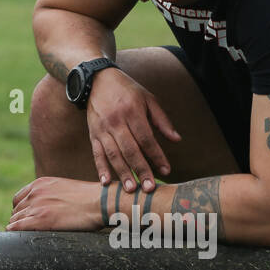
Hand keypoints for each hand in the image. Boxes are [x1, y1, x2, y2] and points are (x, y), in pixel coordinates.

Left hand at [8, 176, 100, 231]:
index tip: (24, 217)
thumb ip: (51, 193)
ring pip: (16, 219)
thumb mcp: (64, 187)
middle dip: (20, 219)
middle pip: (16, 210)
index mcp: (40, 183)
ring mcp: (37, 206)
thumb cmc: (88, 197)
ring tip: (23, 234)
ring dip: (18, 227)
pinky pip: (18, 227)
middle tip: (25, 229)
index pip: (19, 198)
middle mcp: (35, 193)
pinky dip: (14, 231)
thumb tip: (48, 205)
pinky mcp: (41, 220)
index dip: (20, 209)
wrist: (99, 201)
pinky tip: (13, 235)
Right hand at [86, 69, 179, 193]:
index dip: (157, 155)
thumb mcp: (148, 99)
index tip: (166, 170)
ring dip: (122, 173)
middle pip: (130, 149)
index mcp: (132, 111)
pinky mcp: (93, 134)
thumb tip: (176, 139)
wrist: (97, 80)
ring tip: (131, 189)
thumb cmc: (127, 90)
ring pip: (113, 154)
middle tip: (149, 188)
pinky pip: (96, 153)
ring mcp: (102, 129)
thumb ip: (162, 120)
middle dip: (140, 170)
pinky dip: (100, 168)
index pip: (146, 138)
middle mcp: (116, 121)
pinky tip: (106, 182)